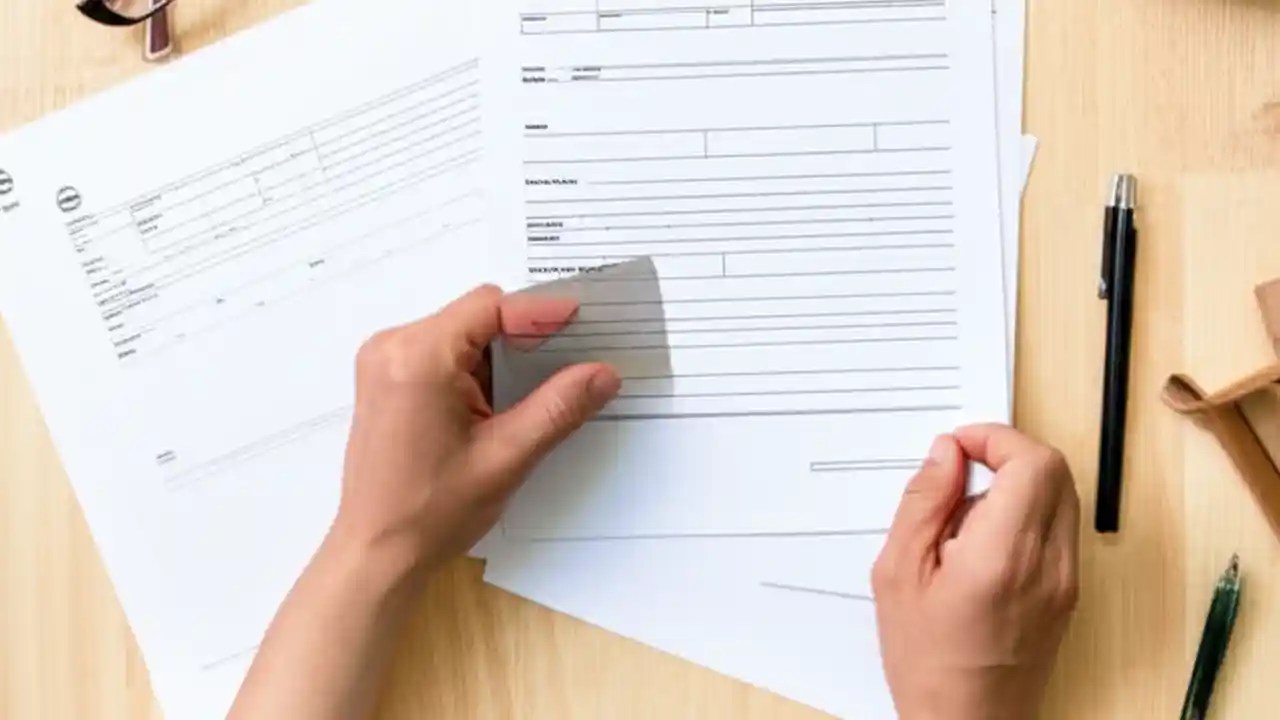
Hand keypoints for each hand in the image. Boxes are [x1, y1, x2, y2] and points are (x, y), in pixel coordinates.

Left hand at [331, 284, 620, 576]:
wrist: (377, 553)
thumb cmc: (433, 512)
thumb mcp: (507, 457)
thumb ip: (558, 407)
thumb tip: (604, 373)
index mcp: (418, 356)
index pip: (490, 307)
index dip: (541, 312)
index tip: (585, 322)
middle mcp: (393, 347)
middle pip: (476, 316)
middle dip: (524, 338)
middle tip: (569, 366)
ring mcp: (384, 362)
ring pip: (462, 335)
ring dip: (500, 358)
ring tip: (534, 396)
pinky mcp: (386, 380)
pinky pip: (442, 354)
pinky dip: (476, 370)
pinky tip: (498, 407)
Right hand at [872, 424, 1079, 719]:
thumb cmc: (927, 663)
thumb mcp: (898, 575)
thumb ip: (924, 503)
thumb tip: (945, 454)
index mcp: (1002, 557)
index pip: (1031, 462)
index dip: (995, 438)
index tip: (959, 446)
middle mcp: (1047, 565)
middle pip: (1055, 471)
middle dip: (1008, 453)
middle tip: (962, 468)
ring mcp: (1065, 581)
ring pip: (1061, 496)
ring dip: (1019, 482)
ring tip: (966, 516)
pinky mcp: (1068, 594)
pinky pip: (1058, 529)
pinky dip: (1026, 514)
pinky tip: (983, 544)